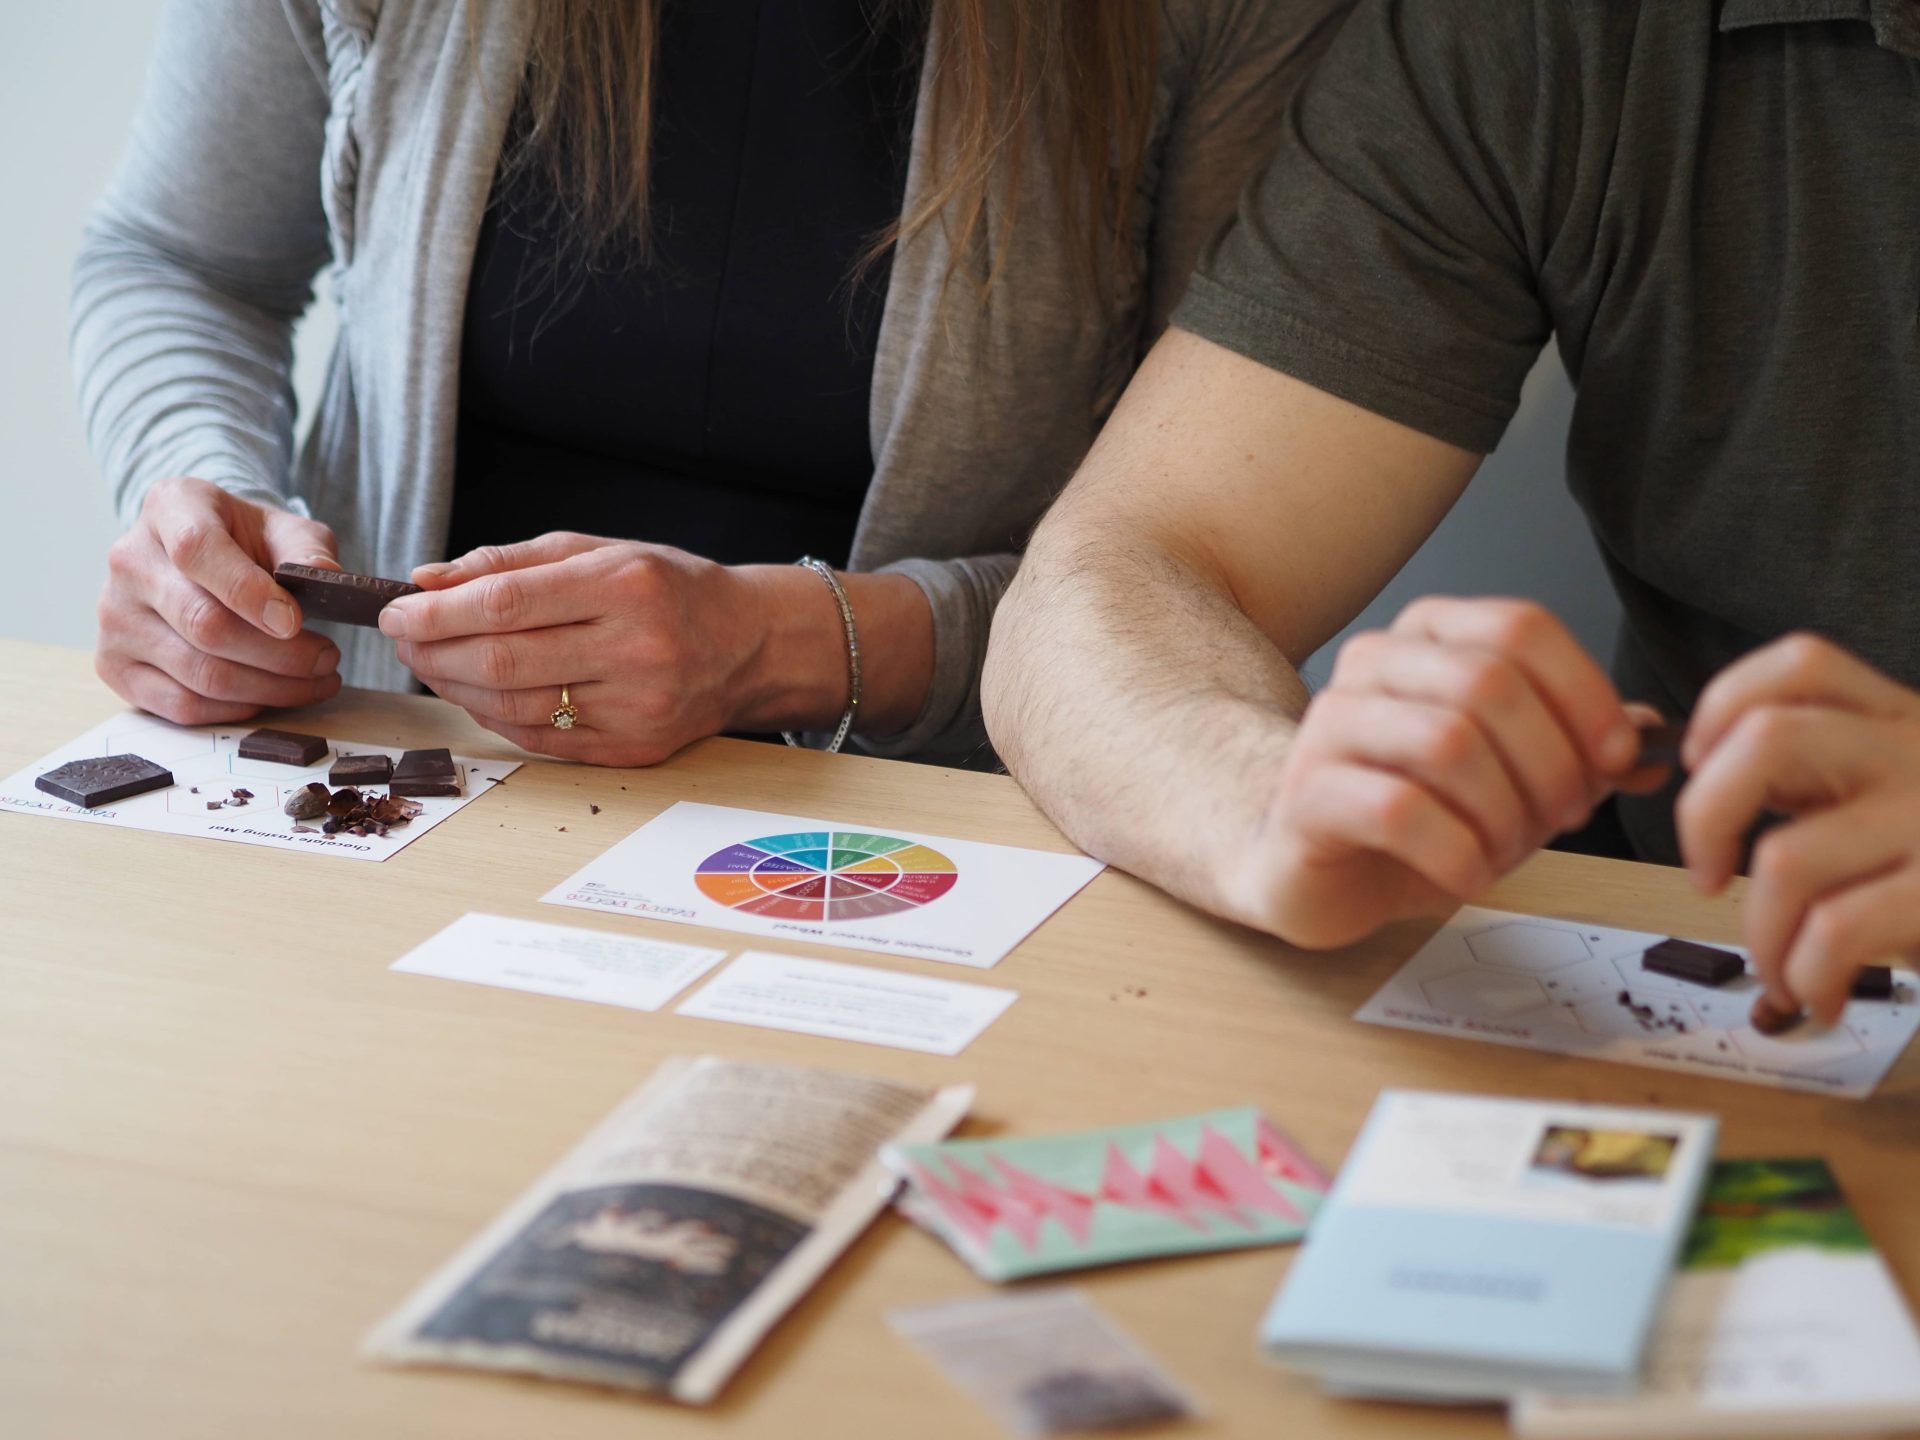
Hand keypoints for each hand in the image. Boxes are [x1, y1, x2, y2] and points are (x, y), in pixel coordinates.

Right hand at [96, 476, 342, 723]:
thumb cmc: (248, 544)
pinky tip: (271, 695)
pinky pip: (181, 705)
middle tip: (328, 660)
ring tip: (315, 679)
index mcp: (170, 508)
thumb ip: (306, 548)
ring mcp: (114, 616)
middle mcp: (130, 560)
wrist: (201, 558)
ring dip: (270, 687)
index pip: (196, 550)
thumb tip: (325, 575)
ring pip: (199, 673)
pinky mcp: (113, 664)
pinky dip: (238, 709)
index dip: (248, 592)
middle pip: (205, 624)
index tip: (295, 621)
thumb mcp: (284, 530)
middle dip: (281, 654)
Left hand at [381, 533, 843, 765]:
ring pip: (514, 707)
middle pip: (502, 662)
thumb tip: (428, 581)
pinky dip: (494, 716)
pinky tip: (476, 693)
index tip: (397, 610)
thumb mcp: (599, 551)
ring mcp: (638, 707)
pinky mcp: (635, 748)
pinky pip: (540, 739)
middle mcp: (636, 649)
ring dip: (454, 687)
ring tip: (432, 663)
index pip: (506, 604)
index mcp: (626, 586)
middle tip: (403, 638)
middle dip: (433, 651)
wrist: (749, 645)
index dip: (437, 612)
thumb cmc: (670, 589)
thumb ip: (512, 563)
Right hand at [1240, 597, 1664, 948]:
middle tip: (1564, 818)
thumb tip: (1653, 742)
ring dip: (1505, 813)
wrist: (1312, 866)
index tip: (1617, 756)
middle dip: (1551, 763)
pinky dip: (1457, 853)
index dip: (1584, 691)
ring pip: (1448, 743)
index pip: (1520, 627)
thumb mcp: (1513, 775)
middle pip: (1490, 684)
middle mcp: (1371, 664)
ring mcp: (1330, 725)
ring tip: (1509, 851)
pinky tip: (1468, 874)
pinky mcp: (1306, 795)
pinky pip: (1399, 811)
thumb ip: (1578, 749)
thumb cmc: (1417, 814)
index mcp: (1427, 636)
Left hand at [1676, 633, 1919, 1022]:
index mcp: (1902, 723)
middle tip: (1707, 874)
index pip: (1803, 665)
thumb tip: (1714, 801)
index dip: (1724, 705)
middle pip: (1769, 739)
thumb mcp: (1903, 797)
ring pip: (1788, 858)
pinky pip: (1836, 932)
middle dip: (1704, 813)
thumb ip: (1826, 781)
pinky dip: (1804, 976)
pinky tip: (1819, 996)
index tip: (1701, 763)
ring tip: (1779, 971)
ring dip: (1759, 933)